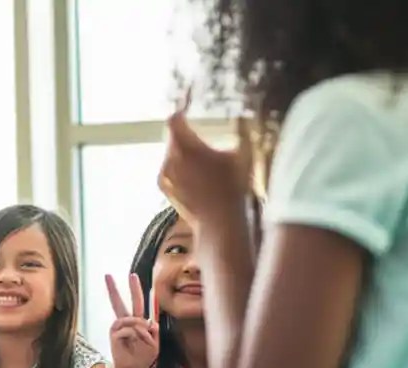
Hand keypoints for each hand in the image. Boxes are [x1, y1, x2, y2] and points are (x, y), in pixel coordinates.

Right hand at [105, 273, 159, 367]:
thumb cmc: (144, 356)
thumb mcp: (155, 343)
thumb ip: (154, 331)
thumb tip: (149, 322)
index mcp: (137, 321)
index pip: (137, 302)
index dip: (136, 289)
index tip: (132, 275)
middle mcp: (126, 322)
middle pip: (123, 302)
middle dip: (116, 289)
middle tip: (107, 274)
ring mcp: (119, 328)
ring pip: (132, 319)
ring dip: (142, 330)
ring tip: (143, 341)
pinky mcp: (114, 335)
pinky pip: (129, 330)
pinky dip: (136, 336)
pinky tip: (134, 343)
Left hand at [158, 92, 254, 227]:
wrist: (219, 221)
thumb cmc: (233, 187)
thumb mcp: (243, 154)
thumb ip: (240, 130)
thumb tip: (242, 116)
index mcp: (186, 146)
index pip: (174, 120)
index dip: (181, 110)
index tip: (187, 106)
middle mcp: (170, 159)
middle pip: (173, 136)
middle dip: (185, 132)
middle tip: (200, 133)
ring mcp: (165, 175)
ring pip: (171, 153)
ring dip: (183, 151)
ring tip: (203, 159)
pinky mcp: (165, 188)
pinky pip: (170, 169)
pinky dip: (180, 166)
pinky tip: (197, 174)